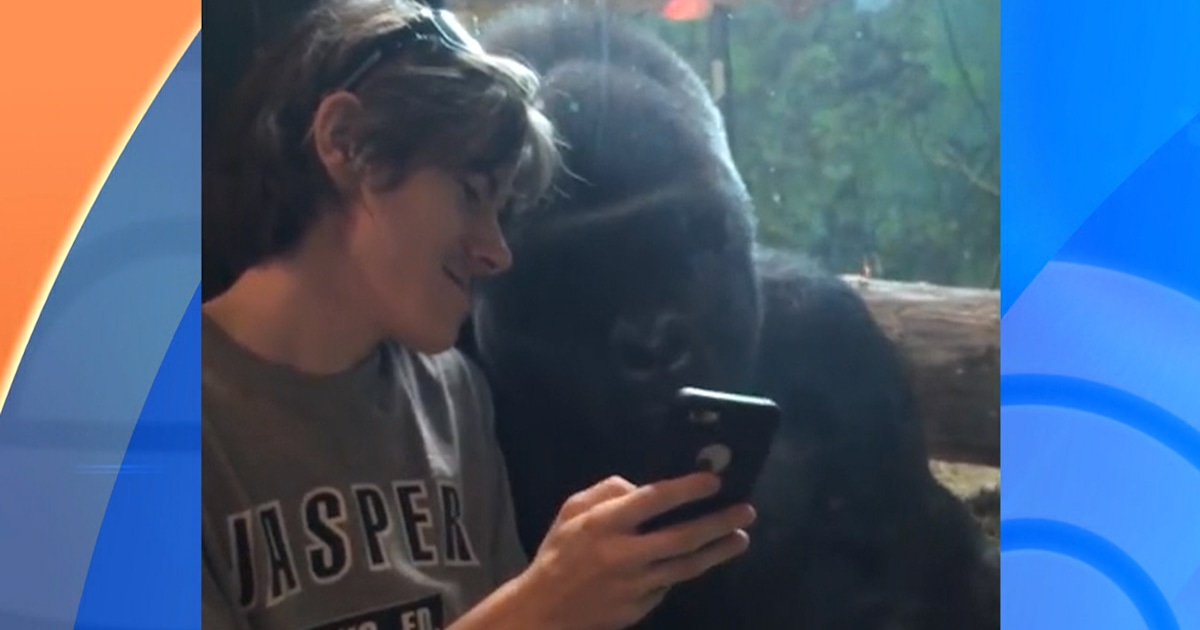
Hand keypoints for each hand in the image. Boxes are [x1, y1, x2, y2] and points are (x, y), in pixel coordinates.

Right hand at [514, 473, 755, 629]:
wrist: (545, 610)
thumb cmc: (560, 552)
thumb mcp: (572, 510)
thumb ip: (607, 492)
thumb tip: (642, 486)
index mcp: (604, 524)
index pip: (654, 500)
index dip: (687, 489)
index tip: (714, 481)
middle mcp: (624, 554)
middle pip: (683, 537)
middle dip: (718, 523)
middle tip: (746, 512)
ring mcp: (635, 585)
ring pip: (687, 567)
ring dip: (718, 552)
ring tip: (740, 538)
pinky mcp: (641, 608)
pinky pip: (669, 586)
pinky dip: (684, 571)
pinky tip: (698, 561)